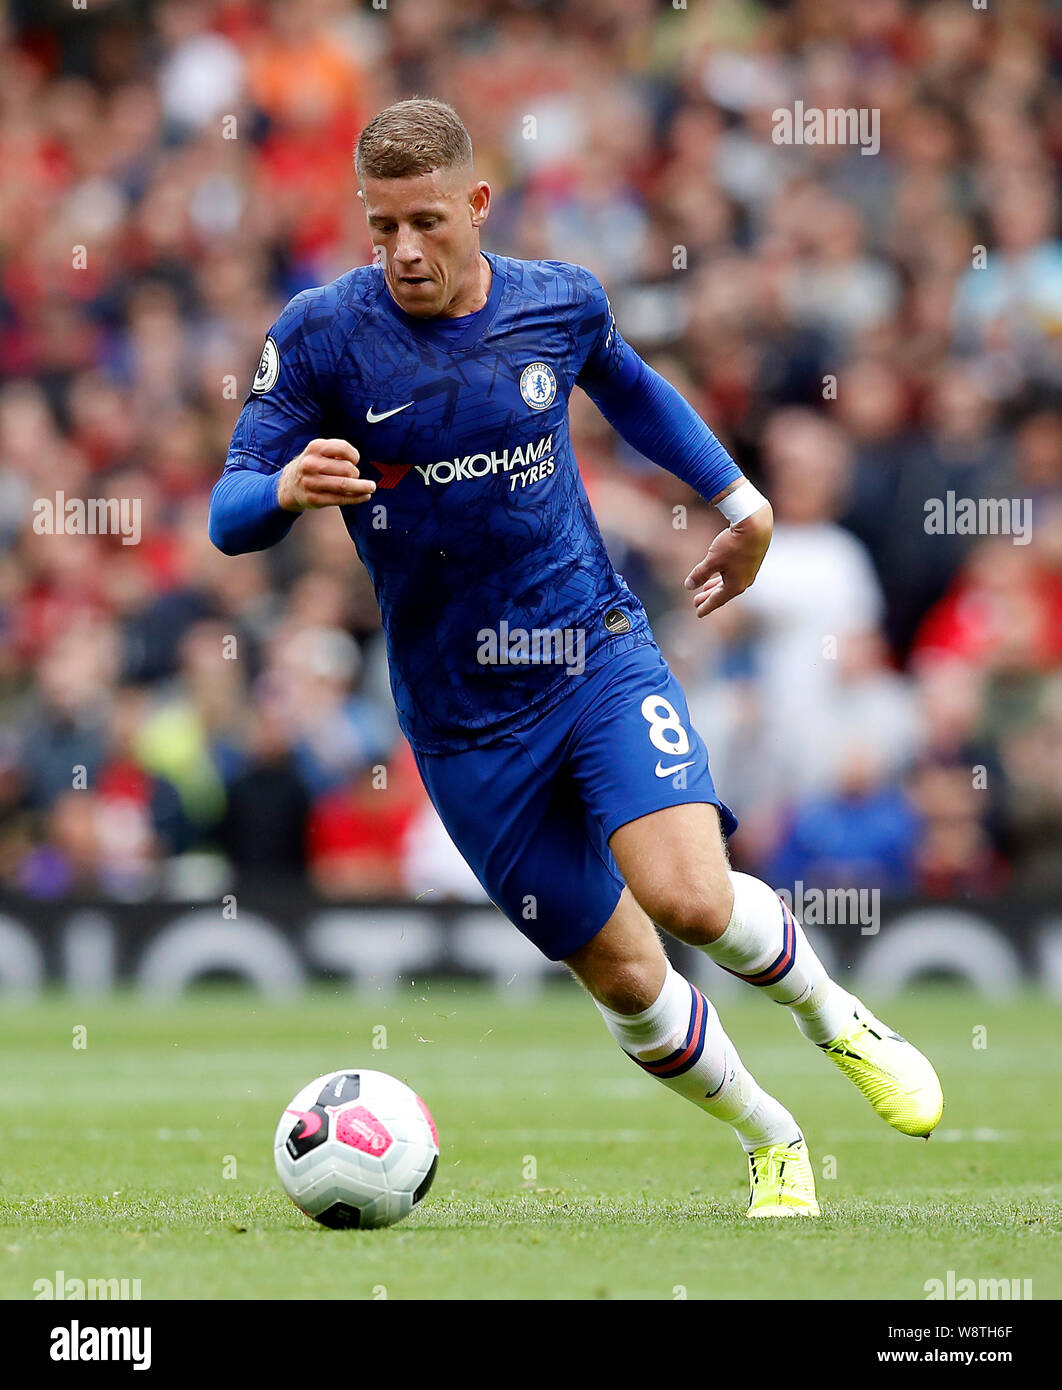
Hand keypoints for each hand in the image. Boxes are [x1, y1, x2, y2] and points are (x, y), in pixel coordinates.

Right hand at [277, 438, 375, 511]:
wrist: (289, 485)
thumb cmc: (312, 466)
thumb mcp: (319, 451)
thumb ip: (337, 452)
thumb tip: (357, 464)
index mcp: (314, 448)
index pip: (343, 448)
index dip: (354, 455)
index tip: (355, 460)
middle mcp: (310, 464)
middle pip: (346, 468)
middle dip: (355, 473)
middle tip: (355, 475)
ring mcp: (311, 482)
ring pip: (344, 485)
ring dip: (361, 487)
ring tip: (370, 488)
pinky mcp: (314, 499)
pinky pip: (341, 499)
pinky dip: (356, 498)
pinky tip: (364, 497)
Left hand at [683, 503, 772, 617]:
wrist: (756, 524)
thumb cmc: (733, 544)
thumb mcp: (712, 560)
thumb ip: (700, 574)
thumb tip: (689, 586)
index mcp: (735, 585)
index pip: (717, 600)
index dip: (706, 607)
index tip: (698, 613)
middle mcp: (744, 581)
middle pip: (723, 593)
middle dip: (709, 598)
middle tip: (696, 603)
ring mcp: (749, 571)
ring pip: (729, 583)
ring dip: (716, 587)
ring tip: (705, 589)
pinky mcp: (751, 560)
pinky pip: (734, 574)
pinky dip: (724, 577)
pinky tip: (720, 574)